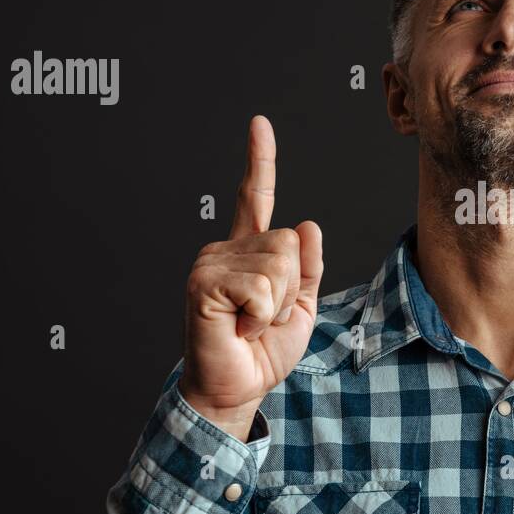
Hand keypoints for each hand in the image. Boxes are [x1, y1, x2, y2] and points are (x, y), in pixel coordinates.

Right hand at [178, 115, 323, 438]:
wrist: (238, 389)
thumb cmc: (263, 351)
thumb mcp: (301, 307)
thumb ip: (308, 268)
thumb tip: (308, 223)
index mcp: (248, 251)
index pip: (256, 197)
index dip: (260, 160)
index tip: (260, 123)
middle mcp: (224, 249)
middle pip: (289, 241)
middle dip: (292, 287)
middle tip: (264, 317)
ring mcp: (210, 264)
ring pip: (279, 264)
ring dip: (277, 304)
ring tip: (251, 323)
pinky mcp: (204, 284)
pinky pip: (261, 285)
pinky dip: (262, 314)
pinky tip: (241, 327)